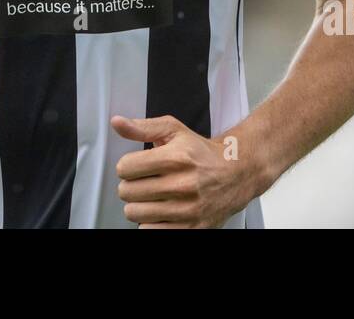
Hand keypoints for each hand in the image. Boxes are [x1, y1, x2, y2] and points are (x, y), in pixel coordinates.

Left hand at [112, 114, 256, 227]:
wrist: (235, 174)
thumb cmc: (202, 153)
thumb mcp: (174, 131)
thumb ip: (143, 127)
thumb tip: (118, 123)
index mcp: (176, 158)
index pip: (125, 168)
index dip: (127, 165)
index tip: (136, 166)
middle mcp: (182, 185)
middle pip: (127, 191)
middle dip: (131, 184)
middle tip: (144, 180)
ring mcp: (186, 210)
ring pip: (134, 213)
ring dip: (138, 204)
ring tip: (151, 196)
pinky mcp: (191, 228)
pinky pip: (150, 231)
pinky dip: (150, 222)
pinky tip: (160, 210)